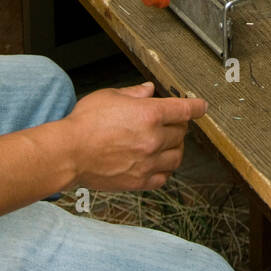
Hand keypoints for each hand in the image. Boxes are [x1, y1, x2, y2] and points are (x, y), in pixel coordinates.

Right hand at [63, 82, 206, 191]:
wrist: (68, 153)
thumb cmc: (84, 123)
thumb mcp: (110, 96)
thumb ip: (134, 93)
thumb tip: (149, 90)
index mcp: (149, 114)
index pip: (185, 110)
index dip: (197, 107)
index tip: (202, 107)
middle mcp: (153, 139)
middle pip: (181, 132)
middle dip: (178, 125)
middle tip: (168, 123)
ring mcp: (148, 162)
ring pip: (177, 156)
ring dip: (174, 147)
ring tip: (164, 143)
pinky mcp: (139, 180)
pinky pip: (164, 177)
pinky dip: (165, 169)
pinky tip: (156, 163)